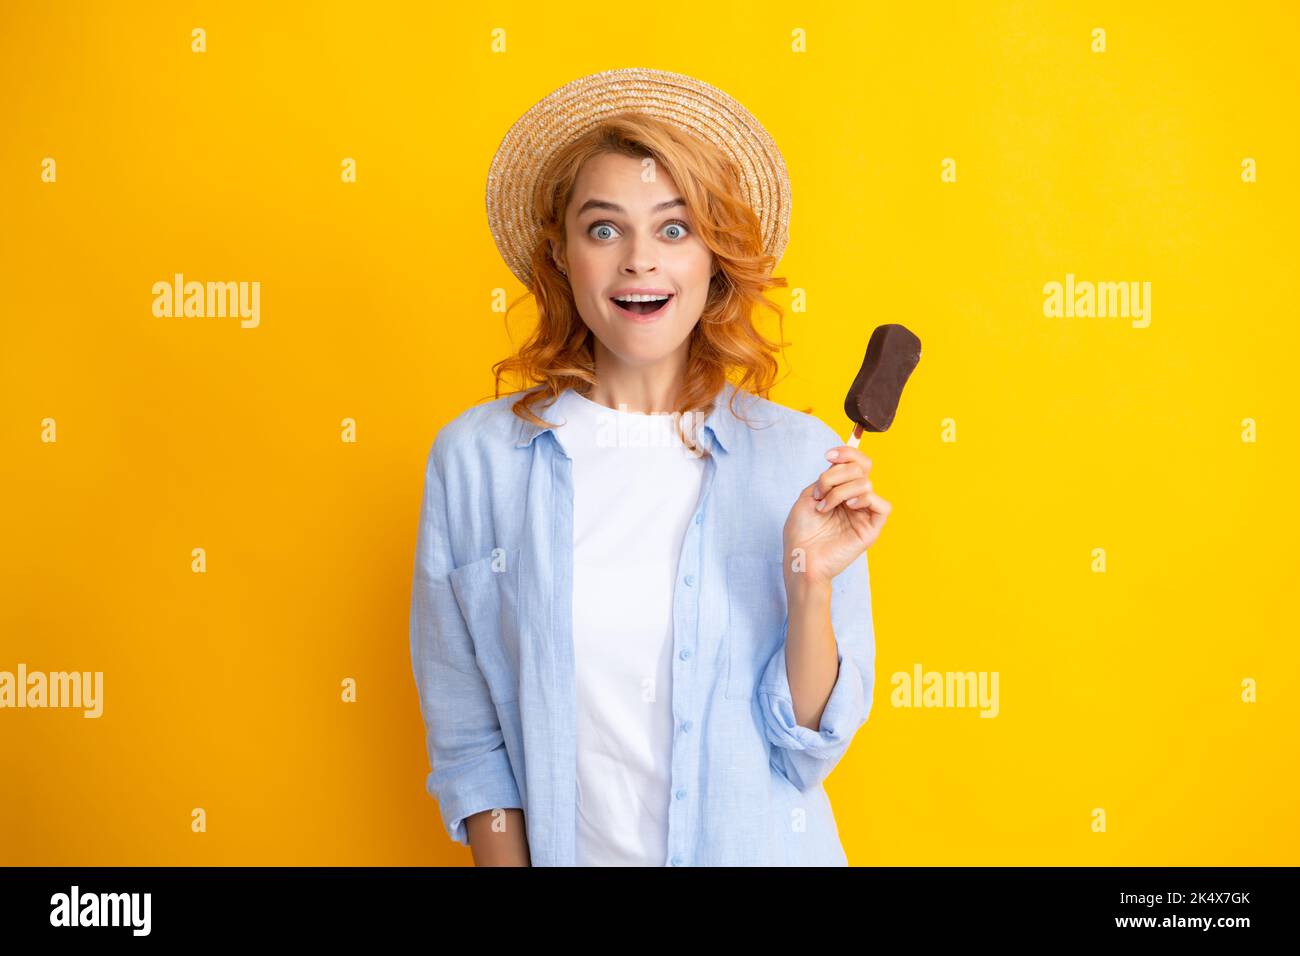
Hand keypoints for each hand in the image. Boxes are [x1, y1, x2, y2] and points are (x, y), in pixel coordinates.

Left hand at [782, 444, 891, 586]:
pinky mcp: (871, 529)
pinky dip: (865, 499)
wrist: (800, 557)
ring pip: (866, 483)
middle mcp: (855, 500)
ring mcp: (864, 514)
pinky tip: (849, 507)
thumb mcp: (809, 494)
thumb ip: (829, 477)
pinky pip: (882, 505)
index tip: (828, 456)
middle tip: (819, 493)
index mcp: (842, 490)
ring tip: (825, 508)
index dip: (847, 452)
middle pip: (861, 468)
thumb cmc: (801, 531)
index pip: (857, 462)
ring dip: (839, 491)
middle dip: (835, 475)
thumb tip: (846, 463)